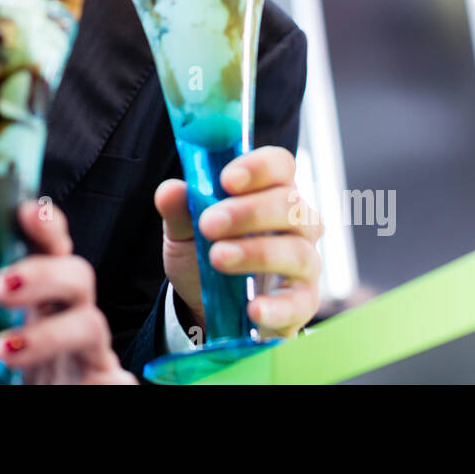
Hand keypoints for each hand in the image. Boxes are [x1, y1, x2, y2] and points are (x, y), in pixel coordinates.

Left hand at [0, 201, 135, 384]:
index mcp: (29, 304)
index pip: (46, 252)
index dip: (45, 227)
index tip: (25, 210)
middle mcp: (61, 322)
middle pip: (77, 276)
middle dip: (45, 272)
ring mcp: (82, 357)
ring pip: (92, 323)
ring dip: (51, 332)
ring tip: (2, 349)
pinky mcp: (99, 386)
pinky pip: (116, 377)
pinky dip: (102, 380)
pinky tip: (70, 388)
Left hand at [155, 146, 323, 339]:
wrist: (205, 303)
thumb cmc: (204, 251)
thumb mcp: (183, 229)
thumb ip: (180, 208)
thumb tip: (170, 191)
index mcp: (271, 190)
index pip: (279, 165)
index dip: (258, 167)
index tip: (226, 180)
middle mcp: (296, 222)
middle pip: (290, 206)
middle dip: (249, 212)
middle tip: (209, 224)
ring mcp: (304, 262)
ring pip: (296, 251)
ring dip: (257, 253)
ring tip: (218, 258)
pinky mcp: (302, 301)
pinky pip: (299, 302)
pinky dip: (277, 306)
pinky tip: (252, 308)